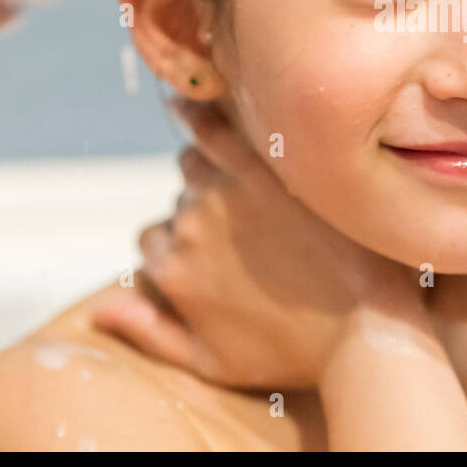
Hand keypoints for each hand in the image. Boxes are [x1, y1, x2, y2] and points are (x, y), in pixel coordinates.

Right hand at [94, 99, 421, 388]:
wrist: (367, 328)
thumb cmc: (297, 353)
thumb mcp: (213, 363)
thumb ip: (151, 334)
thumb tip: (99, 310)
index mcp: (173, 274)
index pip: (153, 244)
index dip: (182, 248)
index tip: (218, 253)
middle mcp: (187, 230)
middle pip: (178, 202)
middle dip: (202, 211)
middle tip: (250, 223)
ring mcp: (221, 194)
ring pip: (192, 164)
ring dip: (209, 169)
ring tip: (244, 182)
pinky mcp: (259, 167)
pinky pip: (213, 126)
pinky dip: (199, 113)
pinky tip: (195, 104)